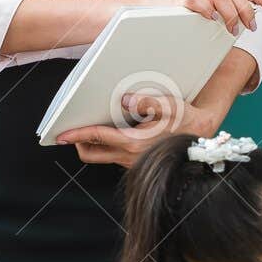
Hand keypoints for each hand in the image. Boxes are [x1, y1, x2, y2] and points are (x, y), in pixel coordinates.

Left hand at [56, 95, 218, 168]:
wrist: (201, 135)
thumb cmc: (185, 120)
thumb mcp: (170, 106)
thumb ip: (147, 102)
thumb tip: (124, 99)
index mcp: (133, 142)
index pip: (97, 138)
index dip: (76, 135)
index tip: (61, 134)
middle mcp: (129, 156)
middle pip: (92, 154)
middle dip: (78, 144)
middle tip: (72, 130)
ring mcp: (132, 161)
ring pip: (102, 156)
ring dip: (93, 144)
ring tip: (90, 126)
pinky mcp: (136, 162)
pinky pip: (113, 156)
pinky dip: (106, 146)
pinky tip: (111, 130)